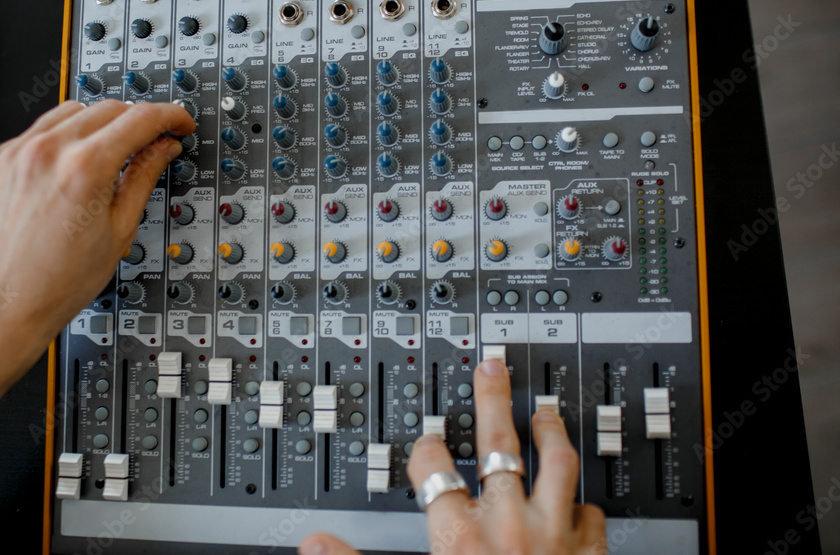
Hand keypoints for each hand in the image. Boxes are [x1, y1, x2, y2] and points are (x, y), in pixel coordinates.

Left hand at [0, 99, 193, 378]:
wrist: (5, 304)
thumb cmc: (58, 282)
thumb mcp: (120, 229)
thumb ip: (144, 177)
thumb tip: (162, 148)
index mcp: (84, 169)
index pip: (140, 119)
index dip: (169, 116)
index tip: (178, 123)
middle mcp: (45, 152)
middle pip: (107, 108)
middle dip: (136, 120)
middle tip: (150, 141)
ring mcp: (14, 153)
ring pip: (69, 112)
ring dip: (97, 124)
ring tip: (106, 155)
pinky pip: (35, 132)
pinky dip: (58, 142)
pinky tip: (66, 169)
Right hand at [300, 359, 605, 554]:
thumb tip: (314, 545)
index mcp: (458, 535)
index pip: (435, 467)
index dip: (428, 448)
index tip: (428, 441)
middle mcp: (507, 526)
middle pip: (499, 444)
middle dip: (492, 400)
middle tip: (493, 367)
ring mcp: (552, 538)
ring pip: (556, 465)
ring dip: (549, 433)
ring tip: (545, 409)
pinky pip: (591, 518)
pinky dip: (585, 505)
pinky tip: (581, 498)